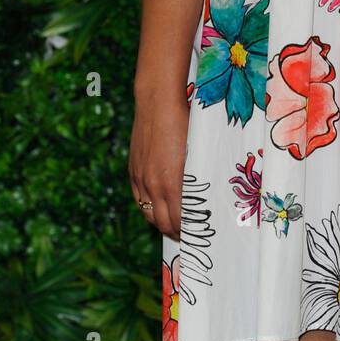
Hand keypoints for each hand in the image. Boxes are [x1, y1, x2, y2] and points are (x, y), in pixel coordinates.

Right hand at [128, 92, 190, 241]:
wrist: (159, 103)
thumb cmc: (186, 124)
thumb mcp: (198, 154)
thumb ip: (197, 179)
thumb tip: (206, 198)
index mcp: (173, 183)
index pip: (180, 221)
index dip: (189, 232)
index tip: (199, 235)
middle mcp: (154, 185)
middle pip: (163, 223)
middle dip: (176, 233)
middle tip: (188, 236)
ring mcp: (141, 179)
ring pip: (149, 214)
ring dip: (161, 224)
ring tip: (174, 227)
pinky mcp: (134, 171)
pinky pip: (139, 200)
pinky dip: (148, 209)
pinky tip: (157, 208)